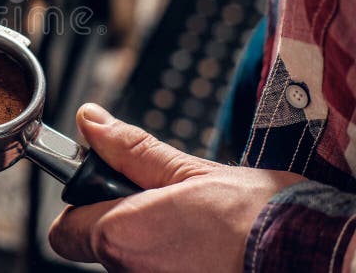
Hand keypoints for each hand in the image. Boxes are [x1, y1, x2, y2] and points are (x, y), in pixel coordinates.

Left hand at [49, 104, 305, 270]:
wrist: (317, 258)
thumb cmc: (258, 218)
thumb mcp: (189, 170)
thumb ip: (131, 149)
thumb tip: (91, 122)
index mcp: (122, 236)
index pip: (64, 232)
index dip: (78, 208)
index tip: (101, 190)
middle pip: (102, 246)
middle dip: (123, 222)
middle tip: (162, 204)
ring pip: (134, 263)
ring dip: (153, 245)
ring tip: (194, 228)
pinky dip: (176, 262)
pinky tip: (206, 251)